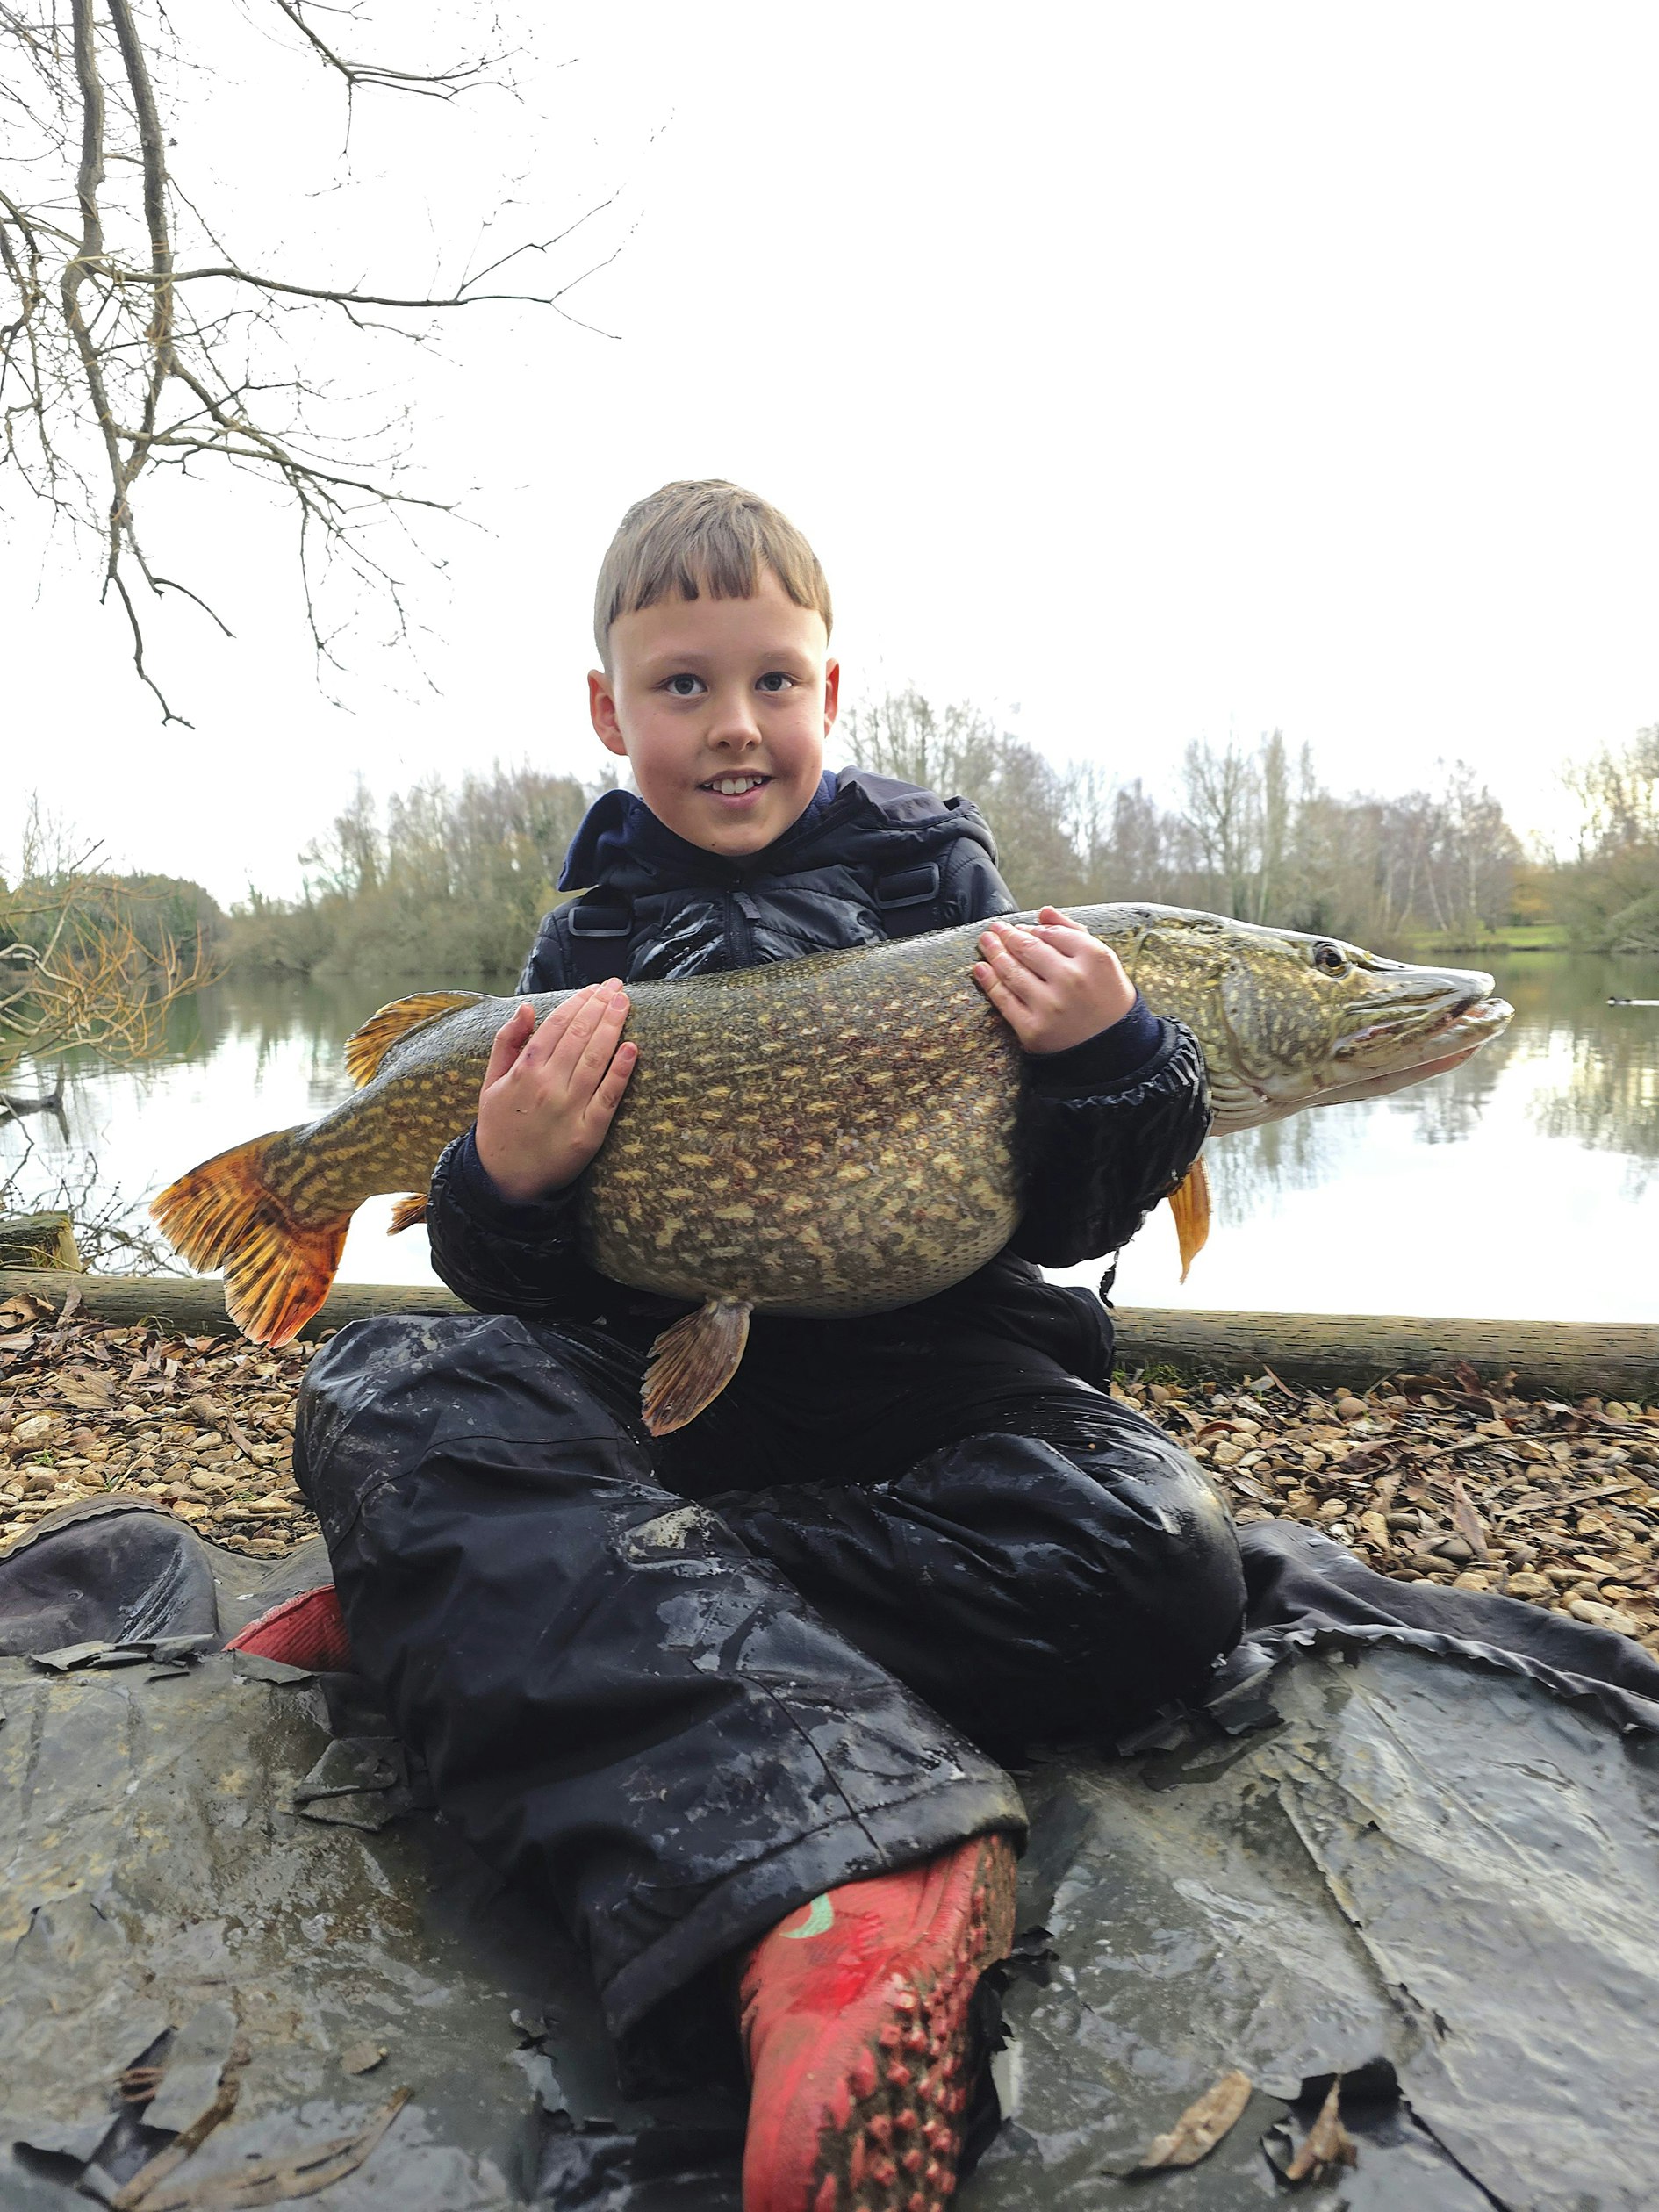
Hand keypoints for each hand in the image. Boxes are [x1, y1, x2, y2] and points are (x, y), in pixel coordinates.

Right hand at [474, 981, 637, 1203]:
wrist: (504, 1178)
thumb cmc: (499, 1125)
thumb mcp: (491, 1081)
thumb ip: (507, 1042)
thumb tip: (525, 1008)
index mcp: (524, 1070)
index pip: (557, 1025)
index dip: (579, 1002)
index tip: (595, 988)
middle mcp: (548, 1085)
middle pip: (580, 1036)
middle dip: (600, 1006)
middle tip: (617, 987)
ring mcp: (570, 1108)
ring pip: (596, 1059)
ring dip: (613, 1027)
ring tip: (625, 1004)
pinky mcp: (588, 1132)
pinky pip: (608, 1096)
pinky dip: (621, 1071)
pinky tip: (632, 1048)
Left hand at [974, 907, 1136, 1053]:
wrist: (1111, 1048)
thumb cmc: (1105, 998)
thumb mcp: (1102, 961)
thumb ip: (1074, 932)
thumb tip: (1044, 912)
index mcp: (1094, 958)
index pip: (1051, 934)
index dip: (1032, 929)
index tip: (1021, 928)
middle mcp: (1072, 979)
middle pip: (1028, 949)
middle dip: (1007, 936)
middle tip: (996, 929)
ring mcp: (1051, 1005)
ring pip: (1013, 972)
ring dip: (994, 953)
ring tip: (986, 942)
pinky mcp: (1033, 1029)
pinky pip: (1004, 1000)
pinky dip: (989, 981)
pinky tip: (981, 968)